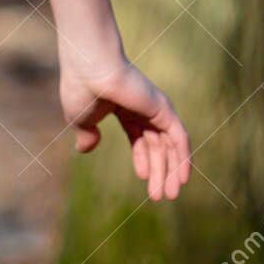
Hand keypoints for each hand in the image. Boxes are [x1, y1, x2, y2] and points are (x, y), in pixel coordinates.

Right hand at [60, 57, 190, 201]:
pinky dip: (183, 159)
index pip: (139, 137)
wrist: (89, 67)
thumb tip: (85, 149)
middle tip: (160, 196)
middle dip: (158, 171)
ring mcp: (155, 107)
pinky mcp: (163, 109)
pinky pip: (179, 138)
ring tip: (170, 195)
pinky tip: (183, 178)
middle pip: (156, 145)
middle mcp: (142, 107)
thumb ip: (87, 134)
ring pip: (168, 146)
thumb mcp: (81, 119)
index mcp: (122, 106)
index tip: (142, 177)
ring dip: (171, 171)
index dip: (142, 159)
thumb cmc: (81, 89)